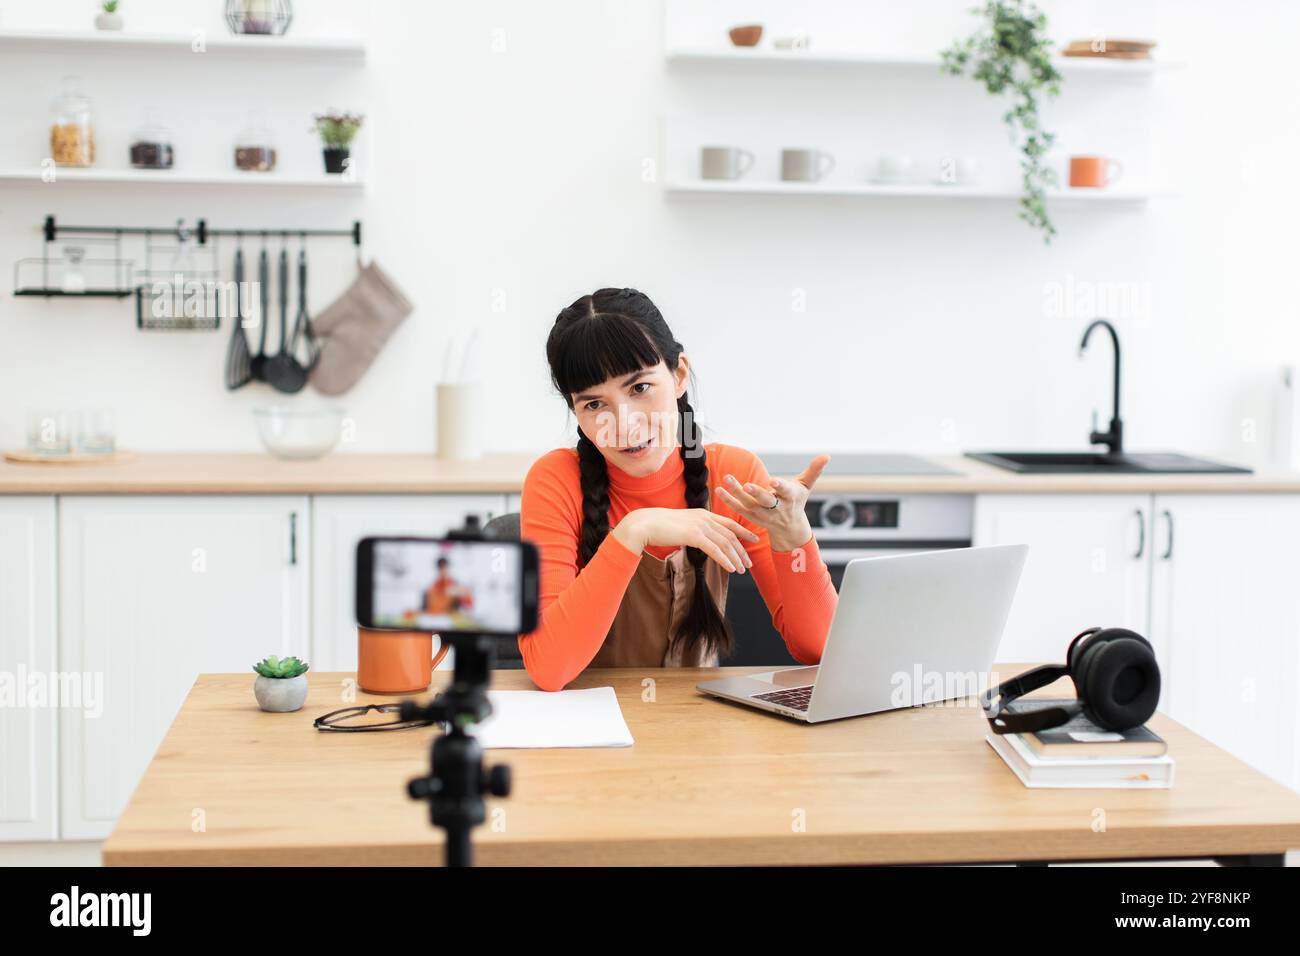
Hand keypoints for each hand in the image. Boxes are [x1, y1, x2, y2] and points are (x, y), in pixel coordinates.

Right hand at [612, 507, 758, 573]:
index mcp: (703, 514)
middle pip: (730, 535)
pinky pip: (714, 550)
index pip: (729, 523)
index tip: (754, 539)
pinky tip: (731, 569)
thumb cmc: (660, 526)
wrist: (645, 523)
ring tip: (742, 570)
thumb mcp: (682, 524)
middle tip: (749, 563)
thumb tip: (700, 538)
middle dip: (742, 550)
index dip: (743, 531)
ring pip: (725, 543)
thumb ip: (694, 529)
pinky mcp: (694, 535)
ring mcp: (700, 525)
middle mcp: (705, 518)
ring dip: (736, 558)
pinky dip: (725, 560)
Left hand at [713, 454, 829, 551]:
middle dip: (757, 493)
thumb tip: (827, 455)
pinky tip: (719, 490)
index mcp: (791, 498)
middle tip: (746, 485)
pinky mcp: (752, 517)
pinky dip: (728, 501)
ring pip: (749, 505)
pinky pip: (739, 510)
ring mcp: (763, 515)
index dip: (780, 486)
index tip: (773, 481)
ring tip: (726, 480)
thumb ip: (814, 471)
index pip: (786, 492)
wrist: (790, 529)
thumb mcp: (805, 487)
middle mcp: (777, 508)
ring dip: (736, 493)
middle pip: (766, 501)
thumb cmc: (797, 501)